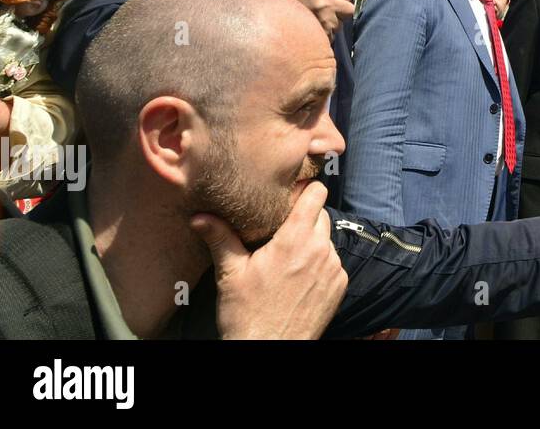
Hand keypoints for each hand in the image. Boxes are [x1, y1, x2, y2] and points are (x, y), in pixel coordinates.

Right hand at [190, 181, 347, 338]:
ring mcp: (334, 268)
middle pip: (321, 216)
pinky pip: (333, 263)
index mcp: (295, 239)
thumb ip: (220, 238)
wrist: (270, 349)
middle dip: (304, 219)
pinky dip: (320, 264)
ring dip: (312, 243)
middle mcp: (321, 249)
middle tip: (281, 232)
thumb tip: (199, 216)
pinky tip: (299, 278)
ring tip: (288, 259)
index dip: (306, 191)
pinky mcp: (340, 285)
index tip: (292, 195)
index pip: (316, 195)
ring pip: (327, 240)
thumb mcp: (230, 274)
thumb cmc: (247, 314)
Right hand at [284, 0, 353, 37]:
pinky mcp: (322, 33)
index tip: (333, 0)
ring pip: (342, 23)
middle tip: (329, 11)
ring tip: (319, 20)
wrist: (275, 18)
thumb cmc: (291, 1)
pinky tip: (316, 29)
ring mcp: (325, 19)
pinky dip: (327, 34)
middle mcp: (325, 3)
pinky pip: (333, 35)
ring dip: (333, 24)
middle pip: (349, 9)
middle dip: (342, 11)